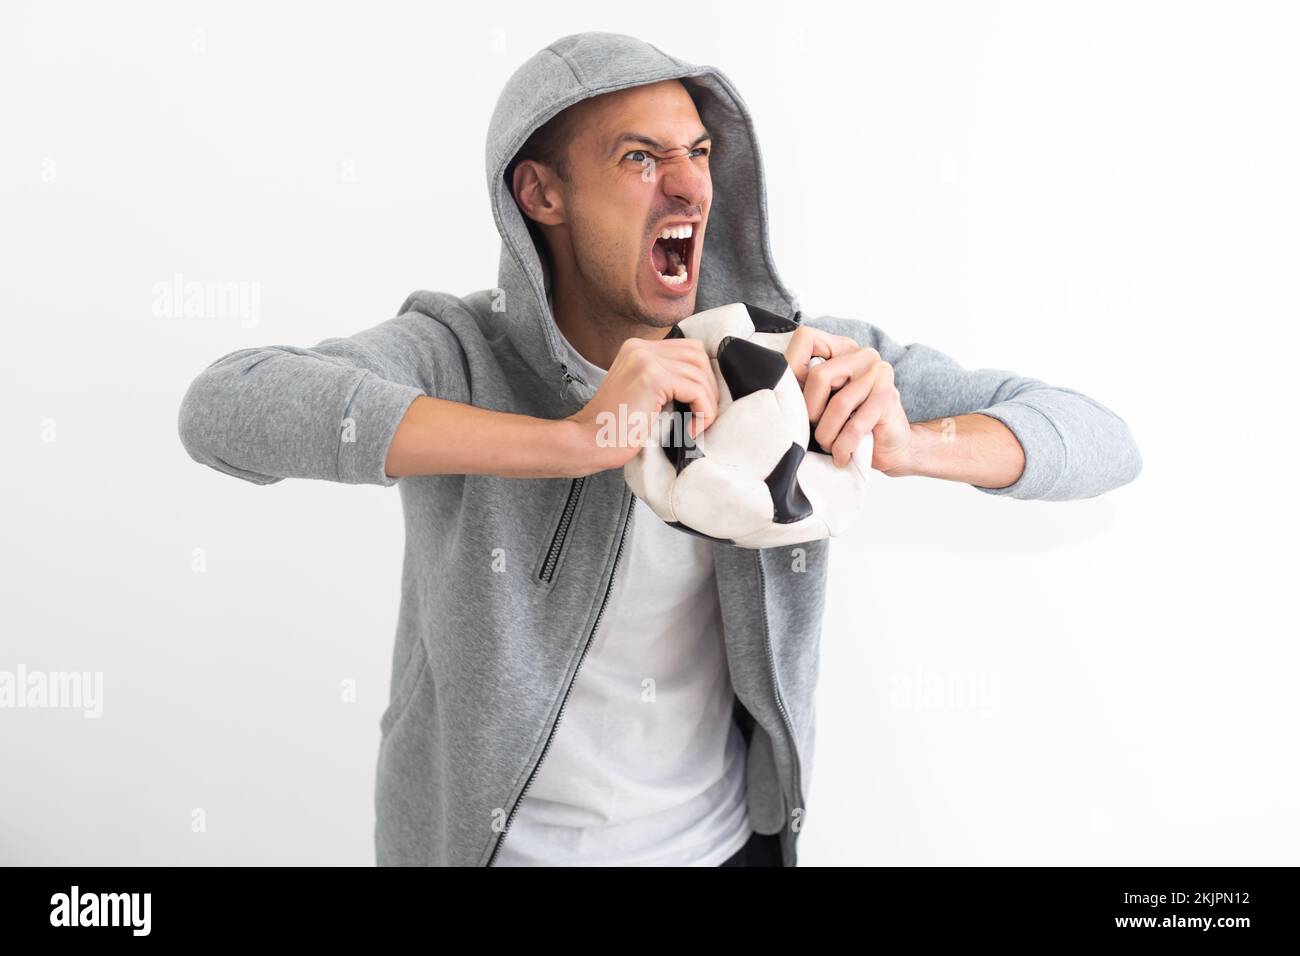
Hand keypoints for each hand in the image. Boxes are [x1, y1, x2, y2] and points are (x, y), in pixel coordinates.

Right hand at [565, 335, 718, 472]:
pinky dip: (703, 413)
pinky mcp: (652, 378)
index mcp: (637, 348)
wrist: (588, 442)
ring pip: (701, 374)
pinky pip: (697, 391)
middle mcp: (641, 348)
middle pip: (698, 356)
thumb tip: (705, 384)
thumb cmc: (615, 427)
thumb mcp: (642, 394)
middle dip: (708, 388)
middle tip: (701, 416)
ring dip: (707, 404)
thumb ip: (665, 381)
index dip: (702, 377)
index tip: (699, 405)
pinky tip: (689, 430)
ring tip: (695, 425)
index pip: (688, 350)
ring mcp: (645, 360)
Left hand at [785, 326, 914, 474]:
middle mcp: (862, 354)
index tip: (795, 396)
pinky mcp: (888, 397)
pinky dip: (843, 446)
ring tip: (828, 445)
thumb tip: (774, 387)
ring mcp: (878, 373)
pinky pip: (855, 425)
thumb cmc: (848, 424)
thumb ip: (803, 387)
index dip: (792, 367)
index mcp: (840, 348)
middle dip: (810, 412)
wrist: (890, 448)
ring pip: (838, 404)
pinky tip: (841, 455)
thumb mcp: (821, 401)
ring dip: (827, 434)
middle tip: (814, 430)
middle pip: (818, 375)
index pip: (805, 338)